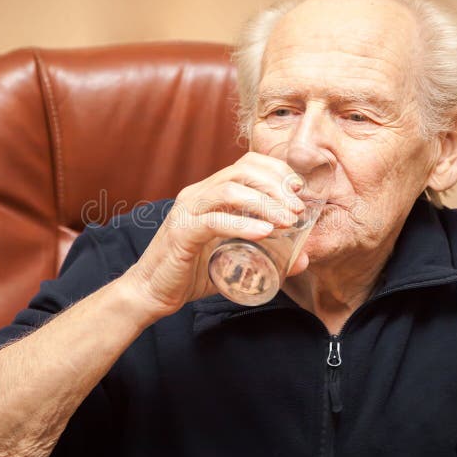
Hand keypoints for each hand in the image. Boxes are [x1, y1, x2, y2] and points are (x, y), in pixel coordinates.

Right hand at [127, 151, 307, 317]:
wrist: (153, 293)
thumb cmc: (193, 273)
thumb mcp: (236, 259)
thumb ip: (268, 255)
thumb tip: (304, 258)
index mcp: (210, 193)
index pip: (247, 164)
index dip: (277, 170)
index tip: (299, 190)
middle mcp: (198, 194)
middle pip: (242, 170)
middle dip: (276, 185)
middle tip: (297, 209)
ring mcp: (188, 211)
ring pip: (230, 190)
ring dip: (264, 202)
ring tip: (287, 221)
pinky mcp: (182, 233)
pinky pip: (214, 221)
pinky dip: (243, 225)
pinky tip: (264, 232)